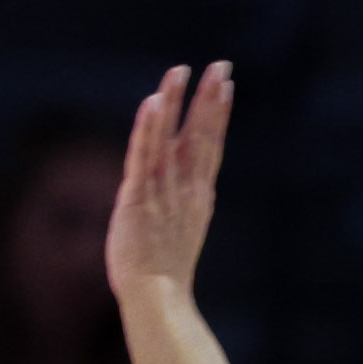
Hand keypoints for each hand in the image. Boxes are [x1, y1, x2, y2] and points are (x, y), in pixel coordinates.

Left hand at [107, 62, 233, 294]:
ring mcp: (164, 190)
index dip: (218, 114)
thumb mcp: (179, 234)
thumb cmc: (164, 276)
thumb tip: (186, 200)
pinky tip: (153, 101)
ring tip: (182, 70)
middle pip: (203, 134)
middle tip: (221, 65)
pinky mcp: (138, 196)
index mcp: (198, 195)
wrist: (157, 297)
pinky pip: (144, 154)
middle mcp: (186, 188)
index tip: (224, 86)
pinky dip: (150, 127)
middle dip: (211, 98)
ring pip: (173, 136)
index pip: (211, 146)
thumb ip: (181, 209)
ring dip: (177, 101)